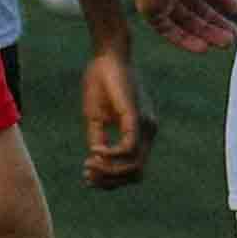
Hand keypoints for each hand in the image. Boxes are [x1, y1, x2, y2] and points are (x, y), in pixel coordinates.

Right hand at [76, 36, 146, 189]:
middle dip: (111, 181)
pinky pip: (129, 149)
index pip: (134, 170)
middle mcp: (149, 132)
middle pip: (136, 174)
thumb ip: (99, 139)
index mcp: (142, 133)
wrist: (107, 55)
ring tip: (89, 163)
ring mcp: (146, 125)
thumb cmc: (102, 83)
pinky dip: (111, 156)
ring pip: (135, 166)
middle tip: (87, 174)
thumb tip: (96, 161)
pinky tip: (95, 150)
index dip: (112, 180)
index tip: (88, 174)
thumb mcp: (98, 117)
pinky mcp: (137, 117)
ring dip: (110, 172)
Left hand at [144, 0, 236, 57]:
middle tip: (233, 34)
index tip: (235, 9)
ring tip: (225, 43)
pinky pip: (168, 29)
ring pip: (185, 21)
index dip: (221, 1)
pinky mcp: (150, 11)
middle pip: (197, 9)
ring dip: (205, 33)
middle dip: (216, 22)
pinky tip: (203, 48)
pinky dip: (184, 39)